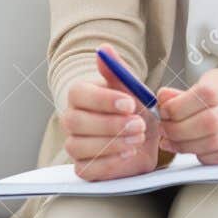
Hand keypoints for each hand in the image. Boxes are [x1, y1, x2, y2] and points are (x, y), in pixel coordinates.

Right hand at [61, 50, 163, 180]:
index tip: (129, 103)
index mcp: (80, 96)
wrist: (145, 136)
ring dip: (113, 143)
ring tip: (138, 138)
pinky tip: (128, 154)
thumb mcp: (131, 88)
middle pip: (77, 122)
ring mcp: (75, 145)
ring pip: (80, 146)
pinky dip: (110, 163)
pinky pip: (87, 168)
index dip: (103, 100)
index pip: (79, 94)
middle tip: (138, 124)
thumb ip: (118, 70)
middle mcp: (72, 120)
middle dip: (111, 124)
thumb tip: (104, 49)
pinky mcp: (83, 168)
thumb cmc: (134, 110)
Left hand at [157, 68, 217, 163]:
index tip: (165, 112)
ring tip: (173, 142)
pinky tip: (194, 151)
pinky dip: (204, 157)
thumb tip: (162, 99)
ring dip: (186, 146)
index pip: (205, 93)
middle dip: (178, 130)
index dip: (180, 106)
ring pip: (214, 143)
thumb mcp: (205, 88)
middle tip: (165, 131)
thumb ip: (182, 95)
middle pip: (208, 122)